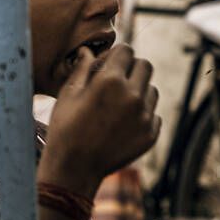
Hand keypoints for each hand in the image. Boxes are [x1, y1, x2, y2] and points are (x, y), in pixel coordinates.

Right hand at [39, 44, 160, 196]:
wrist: (75, 169)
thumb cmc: (65, 129)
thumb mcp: (68, 94)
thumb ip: (83, 69)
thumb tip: (88, 51)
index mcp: (111, 81)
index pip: (127, 50)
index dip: (117, 55)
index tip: (110, 64)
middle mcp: (133, 96)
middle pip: (145, 66)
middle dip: (132, 68)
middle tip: (118, 80)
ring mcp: (145, 116)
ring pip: (152, 90)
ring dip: (140, 91)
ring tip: (120, 105)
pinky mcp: (151, 134)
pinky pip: (154, 114)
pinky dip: (143, 115)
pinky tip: (124, 124)